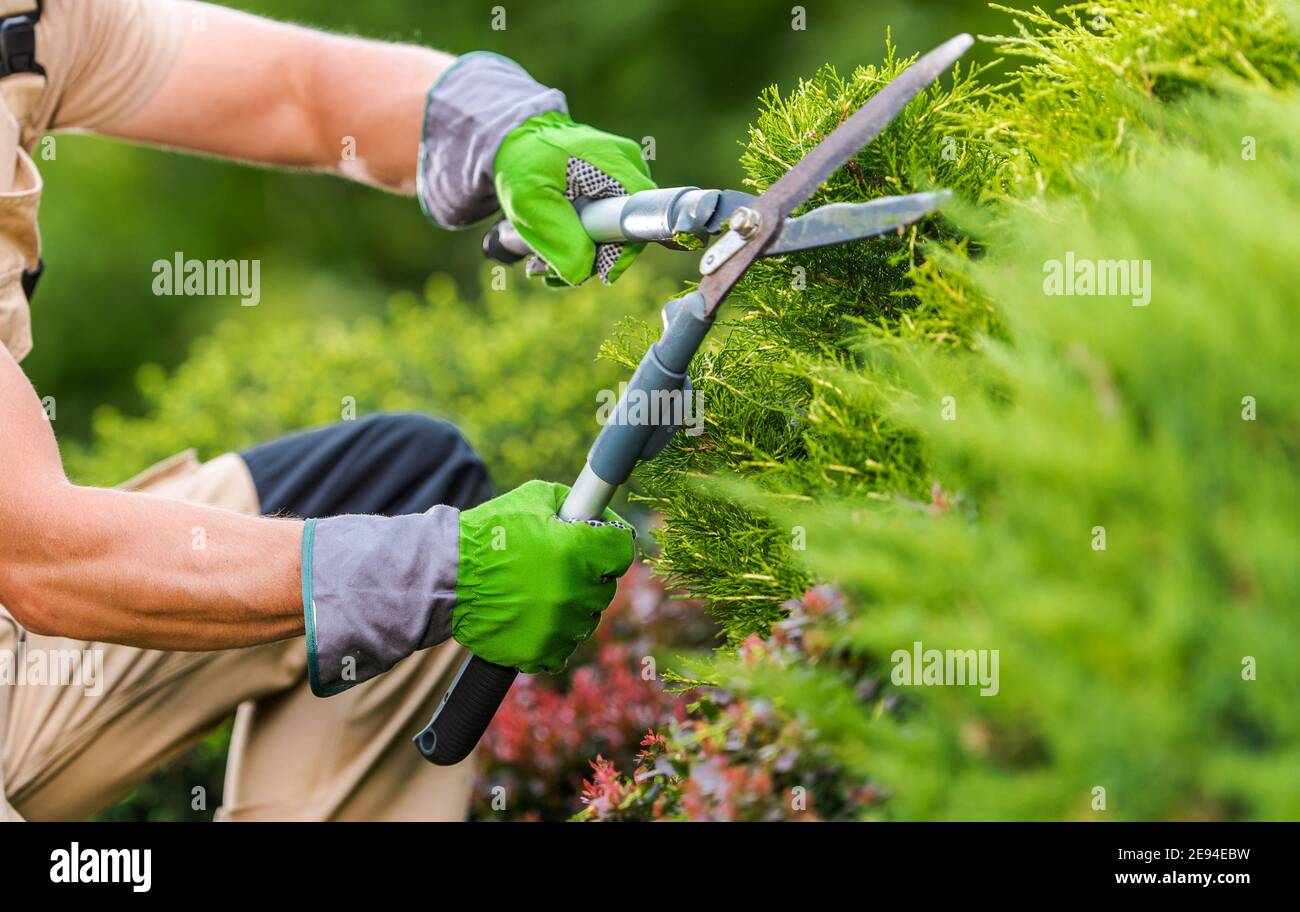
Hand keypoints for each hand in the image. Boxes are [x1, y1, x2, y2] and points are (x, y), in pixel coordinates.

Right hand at [302, 480, 634, 694]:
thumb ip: (574, 502)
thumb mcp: (533, 498)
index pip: (622, 550)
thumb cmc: (489, 533)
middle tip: (559, 566)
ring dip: (571, 606)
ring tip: (539, 592)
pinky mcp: (542, 652)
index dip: (610, 544)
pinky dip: (553, 636)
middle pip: (606, 586)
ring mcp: (559, 626)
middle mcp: (574, 591)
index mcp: (577, 551)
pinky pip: (564, 648)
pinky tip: (533, 618)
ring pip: (586, 618)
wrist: (446, 578)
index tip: (597, 545)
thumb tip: (600, 512)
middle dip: (588, 575)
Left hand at [417, 53, 654, 285]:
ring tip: (539, 264)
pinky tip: (550, 251)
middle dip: (588, 260)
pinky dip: (576, 244)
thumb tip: (582, 274)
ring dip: (577, 257)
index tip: (590, 271)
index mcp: (617, 165)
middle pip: (626, 233)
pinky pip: (603, 228)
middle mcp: (629, 170)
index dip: (619, 254)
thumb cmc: (521, 162)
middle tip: (546, 270)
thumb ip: (558, 237)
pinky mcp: (609, 191)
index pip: (639, 220)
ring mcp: (621, 180)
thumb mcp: (529, 201)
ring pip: (612, 236)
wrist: (514, 141)